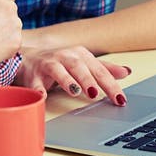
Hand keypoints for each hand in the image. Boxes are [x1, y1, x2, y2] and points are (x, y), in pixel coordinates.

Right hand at [15, 45, 131, 105]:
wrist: (28, 58)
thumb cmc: (59, 62)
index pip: (99, 70)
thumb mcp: (83, 63)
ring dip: (67, 80)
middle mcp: (65, 57)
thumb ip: (104, 69)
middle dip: (88, 80)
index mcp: (80, 55)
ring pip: (58, 70)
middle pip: (79, 67)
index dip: (110, 85)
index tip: (120, 100)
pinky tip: (42, 97)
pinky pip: (35, 83)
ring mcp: (48, 64)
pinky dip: (38, 89)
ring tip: (75, 91)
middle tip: (96, 94)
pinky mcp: (33, 75)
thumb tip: (127, 72)